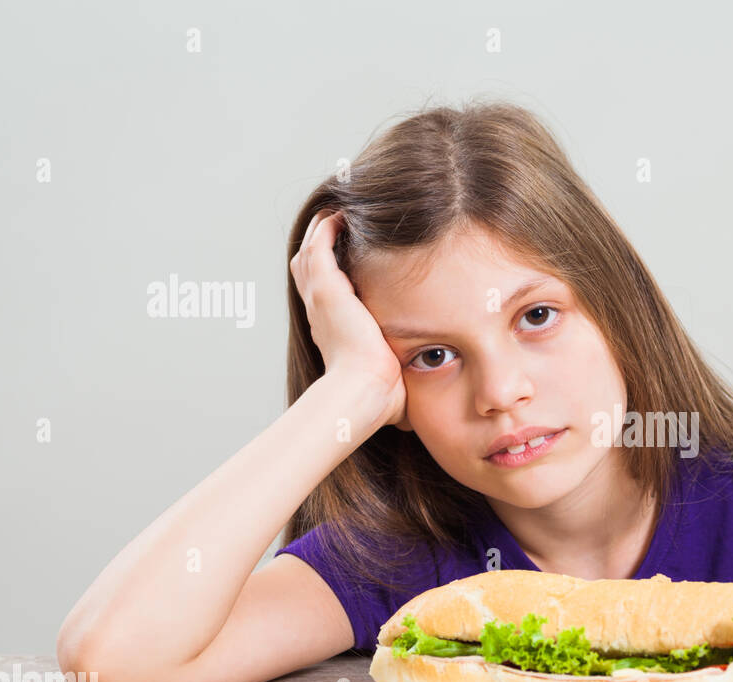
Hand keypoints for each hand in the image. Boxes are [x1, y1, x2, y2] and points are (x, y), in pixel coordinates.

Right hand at [290, 210, 407, 428]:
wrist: (364, 393)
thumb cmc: (380, 400)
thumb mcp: (391, 386)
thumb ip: (402, 387)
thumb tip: (421, 420)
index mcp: (333, 331)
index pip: (327, 294)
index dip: (334, 274)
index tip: (351, 260)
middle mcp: (321, 312)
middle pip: (311, 267)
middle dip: (323, 244)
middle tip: (340, 223)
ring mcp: (320, 299)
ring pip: (311, 253)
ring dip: (323, 231)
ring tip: (340, 211)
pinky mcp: (326, 289)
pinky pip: (319, 245)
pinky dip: (327, 227)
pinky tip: (342, 212)